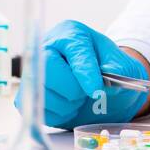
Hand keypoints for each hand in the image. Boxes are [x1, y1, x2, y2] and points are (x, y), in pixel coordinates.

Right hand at [23, 20, 149, 128]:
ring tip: (78, 97)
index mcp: (71, 34)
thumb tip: (105, 81)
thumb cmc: (108, 70)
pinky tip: (68, 105)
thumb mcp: (123, 65)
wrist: (99, 85)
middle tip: (86, 93)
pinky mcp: (27, 95)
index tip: (95, 90)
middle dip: (72, 88)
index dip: (85, 73)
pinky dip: (58, 114)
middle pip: (49, 68)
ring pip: (42, 92)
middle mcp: (47, 48)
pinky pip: (39, 110)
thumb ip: (118, 70)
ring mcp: (33, 71)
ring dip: (67, 104)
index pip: (75, 51)